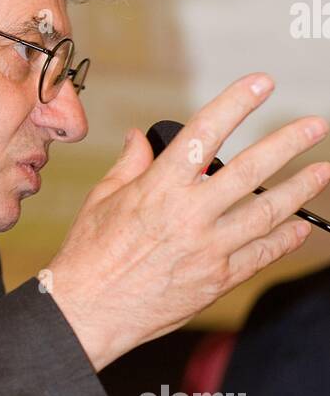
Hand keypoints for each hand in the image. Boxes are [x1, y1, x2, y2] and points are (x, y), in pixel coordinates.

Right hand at [47, 74, 329, 370]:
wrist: (88, 311)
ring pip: (267, 213)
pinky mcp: (217, 280)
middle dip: (288, 144)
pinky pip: (260, 255)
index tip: (262, 83)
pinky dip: (284, 239)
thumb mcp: (101, 199)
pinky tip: (300, 227)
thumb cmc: (89, 256)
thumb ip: (129, 165)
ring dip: (299, 190)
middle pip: (251, 170)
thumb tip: (139, 139)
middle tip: (315, 127)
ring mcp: (208, 249)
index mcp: (159, 187)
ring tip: (321, 172)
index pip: (205, 132)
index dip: (237, 102)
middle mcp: (189, 214)